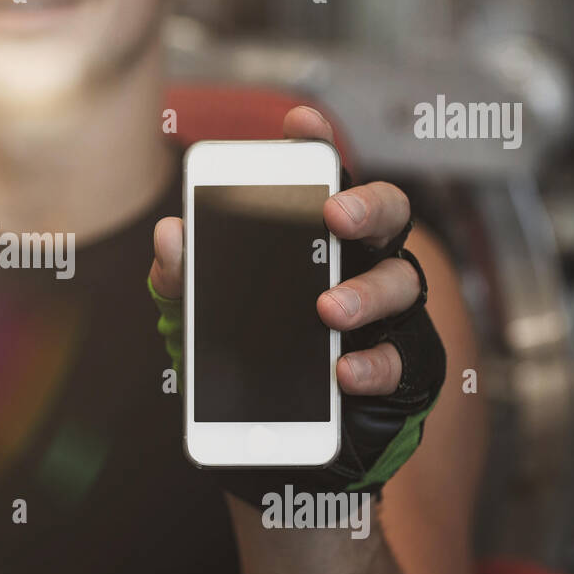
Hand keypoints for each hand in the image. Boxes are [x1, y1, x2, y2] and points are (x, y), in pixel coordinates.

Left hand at [147, 106, 445, 503]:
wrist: (280, 453)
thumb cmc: (249, 364)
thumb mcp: (202, 321)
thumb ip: (185, 279)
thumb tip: (169, 236)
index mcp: (314, 242)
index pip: (324, 181)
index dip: (317, 146)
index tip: (299, 120)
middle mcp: (361, 265)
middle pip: (385, 216)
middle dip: (364, 207)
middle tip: (334, 214)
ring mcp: (391, 316)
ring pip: (403, 283)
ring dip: (367, 293)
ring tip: (329, 309)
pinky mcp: (405, 367)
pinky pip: (402, 358)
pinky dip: (373, 364)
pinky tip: (345, 372)